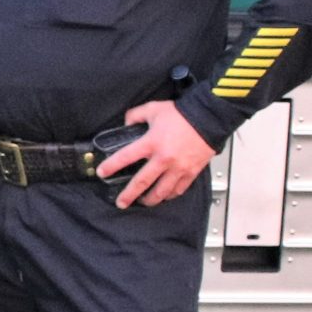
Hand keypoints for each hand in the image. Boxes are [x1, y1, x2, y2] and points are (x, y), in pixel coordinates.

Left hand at [95, 100, 217, 207]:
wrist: (210, 117)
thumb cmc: (183, 114)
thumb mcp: (154, 109)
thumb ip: (136, 115)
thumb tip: (126, 123)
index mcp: (151, 143)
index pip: (125, 157)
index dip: (111, 166)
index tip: (102, 173)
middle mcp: (163, 158)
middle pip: (142, 182)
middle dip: (129, 195)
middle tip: (121, 202)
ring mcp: (178, 168)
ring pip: (161, 191)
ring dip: (150, 199)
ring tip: (143, 202)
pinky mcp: (191, 172)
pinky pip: (179, 189)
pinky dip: (170, 195)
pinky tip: (165, 196)